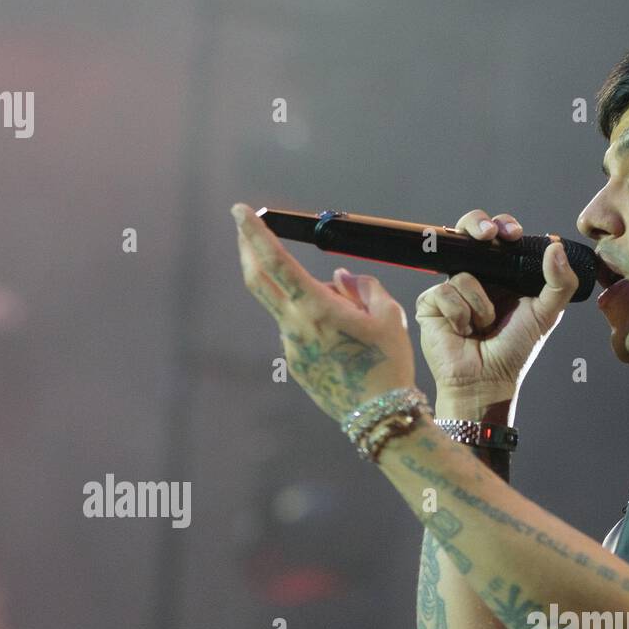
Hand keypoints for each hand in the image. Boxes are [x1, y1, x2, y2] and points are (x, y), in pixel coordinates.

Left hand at [232, 202, 416, 423]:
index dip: (254, 232)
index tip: (239, 210)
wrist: (381, 418)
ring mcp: (291, 348)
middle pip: (258, 280)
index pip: (275, 261)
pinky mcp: (296, 365)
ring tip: (352, 321)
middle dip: (248, 250)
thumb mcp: (389, 316)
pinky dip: (314, 323)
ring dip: (307, 298)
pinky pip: (299, 331)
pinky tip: (344, 343)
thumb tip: (342, 279)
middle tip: (246, 228)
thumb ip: (363, 287)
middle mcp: (295, 327)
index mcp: (316, 309)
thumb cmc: (389, 364)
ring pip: (289, 307)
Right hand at [415, 210, 577, 398]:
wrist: (487, 381)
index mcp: (501, 274)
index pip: (498, 237)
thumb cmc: (514, 350)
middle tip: (488, 236)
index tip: (513, 234)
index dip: (502, 226)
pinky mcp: (429, 303)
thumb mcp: (546, 314)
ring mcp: (450, 288)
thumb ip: (559, 282)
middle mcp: (474, 276)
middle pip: (468, 233)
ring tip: (482, 327)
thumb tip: (555, 245)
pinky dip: (461, 316)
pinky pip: (445, 293)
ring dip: (480, 306)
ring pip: (464, 274)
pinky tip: (463, 333)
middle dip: (477, 226)